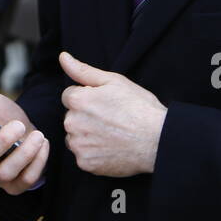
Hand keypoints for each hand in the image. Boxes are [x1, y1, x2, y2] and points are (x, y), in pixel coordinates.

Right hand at [0, 79, 50, 194]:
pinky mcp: (16, 186)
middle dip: (1, 142)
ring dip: (23, 153)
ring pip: (4, 174)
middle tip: (17, 125)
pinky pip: (25, 180)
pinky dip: (37, 161)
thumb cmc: (4, 115)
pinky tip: (42, 144)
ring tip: (37, 135)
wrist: (28, 129)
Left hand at [60, 51, 166, 177]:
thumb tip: (63, 57)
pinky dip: (94, 153)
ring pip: (75, 137)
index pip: (70, 96)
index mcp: (78, 100)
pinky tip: (111, 148)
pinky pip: (83, 155)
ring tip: (111, 134)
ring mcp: (79, 145)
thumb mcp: (114, 81)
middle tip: (110, 119)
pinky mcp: (86, 163)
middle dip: (85, 117)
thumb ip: (83, 70)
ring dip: (87, 135)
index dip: (88, 98)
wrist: (157, 140)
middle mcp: (72, 123)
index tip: (105, 104)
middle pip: (72, 117)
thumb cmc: (139, 108)